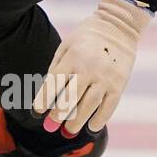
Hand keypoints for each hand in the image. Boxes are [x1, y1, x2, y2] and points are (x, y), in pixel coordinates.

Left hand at [31, 0, 151, 134]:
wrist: (118, 26)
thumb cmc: (86, 37)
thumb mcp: (67, 45)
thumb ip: (57, 66)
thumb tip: (48, 92)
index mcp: (72, 57)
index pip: (54, 83)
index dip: (43, 99)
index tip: (37, 112)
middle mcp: (88, 68)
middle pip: (70, 97)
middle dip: (58, 114)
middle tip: (51, 125)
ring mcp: (105, 77)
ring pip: (89, 105)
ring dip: (77, 121)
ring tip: (69, 130)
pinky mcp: (119, 84)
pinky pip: (109, 106)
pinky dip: (100, 119)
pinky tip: (91, 127)